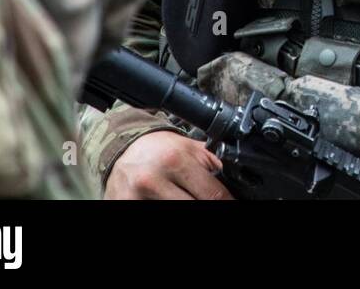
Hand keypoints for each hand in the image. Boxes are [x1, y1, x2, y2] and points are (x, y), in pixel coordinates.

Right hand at [104, 130, 234, 199]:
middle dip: (207, 204)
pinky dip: (165, 210)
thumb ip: (212, 162)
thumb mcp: (190, 148)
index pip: (212, 193)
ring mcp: (137, 197)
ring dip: (185, 207)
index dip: (226, 202)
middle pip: (194, 207)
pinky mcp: (124, 205)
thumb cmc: (160, 149)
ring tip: (186, 196)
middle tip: (206, 198)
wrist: (124, 149)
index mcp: (175, 161)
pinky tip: (170, 200)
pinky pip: (152, 213)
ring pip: (176, 212)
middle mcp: (154, 180)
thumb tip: (235, 182)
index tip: (231, 203)